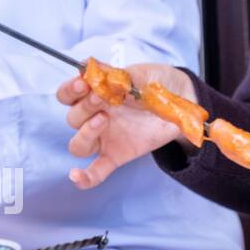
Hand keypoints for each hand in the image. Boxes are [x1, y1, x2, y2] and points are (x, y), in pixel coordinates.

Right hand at [57, 63, 197, 188]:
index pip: (67, 95)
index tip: (83, 83)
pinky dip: (84, 177)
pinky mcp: (116, 156)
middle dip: (83, 107)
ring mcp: (104, 139)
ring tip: (103, 120)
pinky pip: (95, 172)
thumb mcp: (144, 74)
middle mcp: (94, 117)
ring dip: (84, 133)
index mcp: (94, 94)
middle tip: (101, 97)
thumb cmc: (157, 85)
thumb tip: (99, 72)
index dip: (69, 91)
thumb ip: (122, 77)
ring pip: (78, 145)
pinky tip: (77, 177)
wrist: (183, 103)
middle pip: (72, 118)